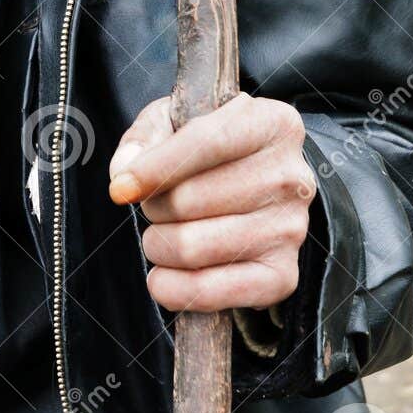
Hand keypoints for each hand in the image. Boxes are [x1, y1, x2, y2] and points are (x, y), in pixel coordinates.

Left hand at [108, 91, 316, 312]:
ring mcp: (291, 229)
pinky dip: (173, 289)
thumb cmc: (209, 148)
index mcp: (273, 124)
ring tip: (162, 233)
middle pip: (191, 200)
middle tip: (156, 204)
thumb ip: (143, 138)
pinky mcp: (283, 275)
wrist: (256, 184)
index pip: (208, 142)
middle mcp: (291, 177)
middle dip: (154, 206)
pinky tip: (162, 276)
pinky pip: (213, 292)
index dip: (157, 167)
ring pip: (192, 247)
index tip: (121, 188)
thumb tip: (124, 175)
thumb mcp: (176, 120)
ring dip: (158, 244)